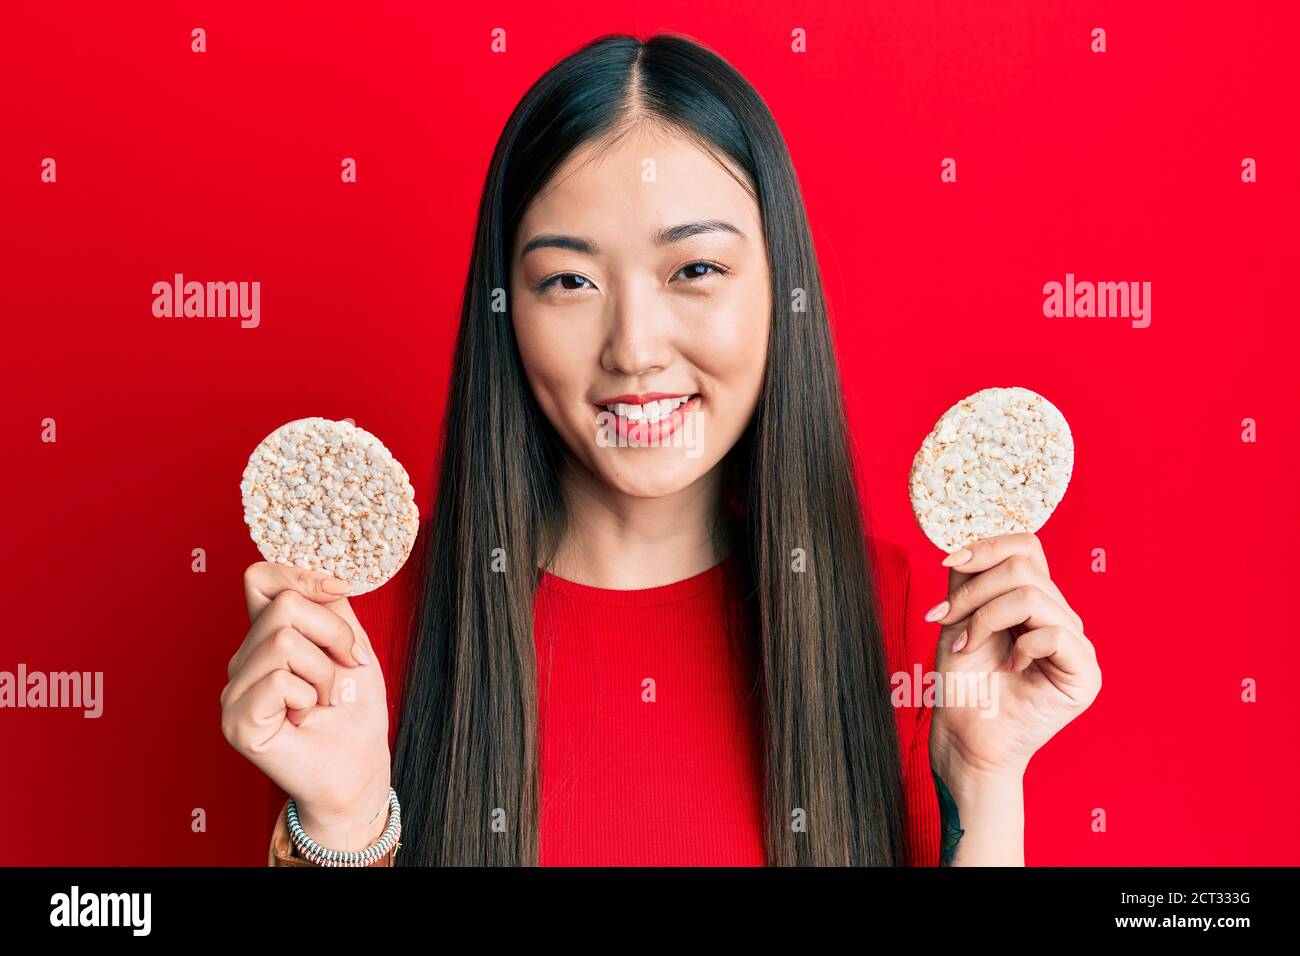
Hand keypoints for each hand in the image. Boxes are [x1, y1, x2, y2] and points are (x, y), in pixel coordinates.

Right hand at [220, 562, 391, 847]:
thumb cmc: (355, 713)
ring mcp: (234, 692)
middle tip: (345, 672)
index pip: (259, 579)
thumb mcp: (352, 646)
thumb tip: (325, 580)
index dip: (299, 575)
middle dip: (334, 635)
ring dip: (324, 672)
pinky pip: (279, 680)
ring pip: (284, 641)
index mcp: (266, 640)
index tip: (338, 591)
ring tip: (323, 700)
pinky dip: (309, 697)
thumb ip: (332, 608)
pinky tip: (305, 719)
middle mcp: (243, 662)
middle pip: (284, 605)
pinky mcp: (237, 721)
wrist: (359, 769)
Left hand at [923, 532, 1101, 780]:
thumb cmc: (963, 682)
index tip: (949, 563)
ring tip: (968, 646)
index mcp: (1034, 600)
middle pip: (1024, 567)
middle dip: (974, 591)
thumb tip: (966, 544)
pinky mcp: (1086, 673)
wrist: (966, 735)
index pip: (1026, 548)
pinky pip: (1055, 634)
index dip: (988, 547)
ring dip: (986, 617)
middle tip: (946, 619)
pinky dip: (1020, 646)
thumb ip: (967, 579)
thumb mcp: (958, 617)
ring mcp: (1076, 644)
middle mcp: (1059, 616)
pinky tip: (1007, 667)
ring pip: (1033, 596)